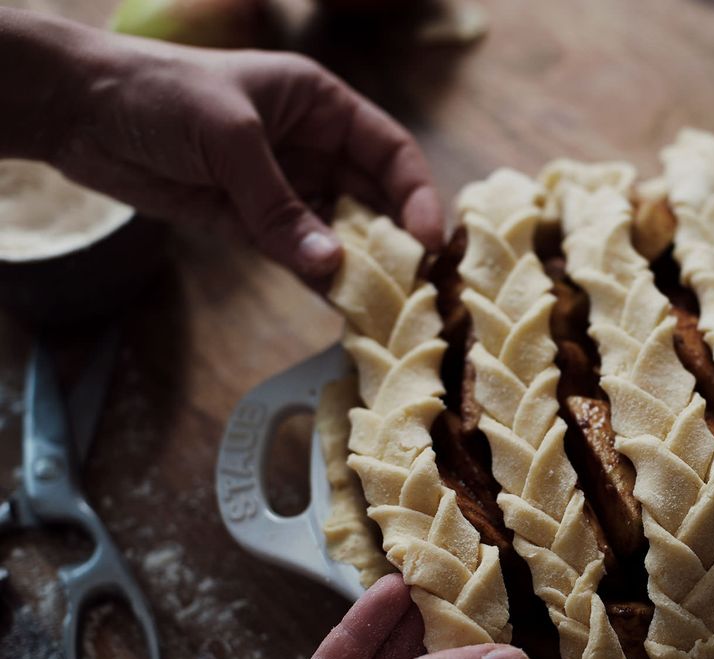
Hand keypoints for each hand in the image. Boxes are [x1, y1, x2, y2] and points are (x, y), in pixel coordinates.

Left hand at [41, 15, 442, 277]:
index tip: (426, 239)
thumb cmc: (159, 92)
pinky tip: (338, 304)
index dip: (415, 193)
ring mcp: (283, 186)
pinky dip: (317, 277)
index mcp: (320, 105)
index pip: (389, 151)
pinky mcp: (251, 221)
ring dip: (359, 265)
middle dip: (394, 238)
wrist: (79, 110)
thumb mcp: (230, 137)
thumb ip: (279, 205)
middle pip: (372, 197)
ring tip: (382, 304)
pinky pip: (297, 253)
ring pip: (338, 231)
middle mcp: (312, 146)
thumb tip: (331, 265)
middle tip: (415, 284)